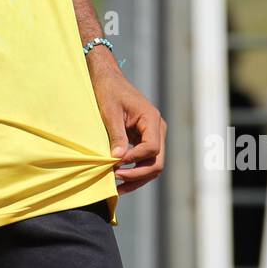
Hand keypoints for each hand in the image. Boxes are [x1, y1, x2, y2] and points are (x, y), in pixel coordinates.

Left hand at [87, 56, 166, 193]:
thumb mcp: (110, 112)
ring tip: (117, 187)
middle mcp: (158, 128)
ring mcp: (154, 135)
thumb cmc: (109, 91)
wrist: (108, 79)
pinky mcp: (145, 140)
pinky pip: (145, 160)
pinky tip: (119, 179)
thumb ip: (117, 135)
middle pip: (157, 161)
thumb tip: (118, 159)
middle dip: (138, 174)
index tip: (115, 163)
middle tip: (116, 179)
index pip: (151, 148)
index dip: (134, 159)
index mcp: (152, 119)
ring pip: (153, 165)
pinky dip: (134, 172)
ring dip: (137, 178)